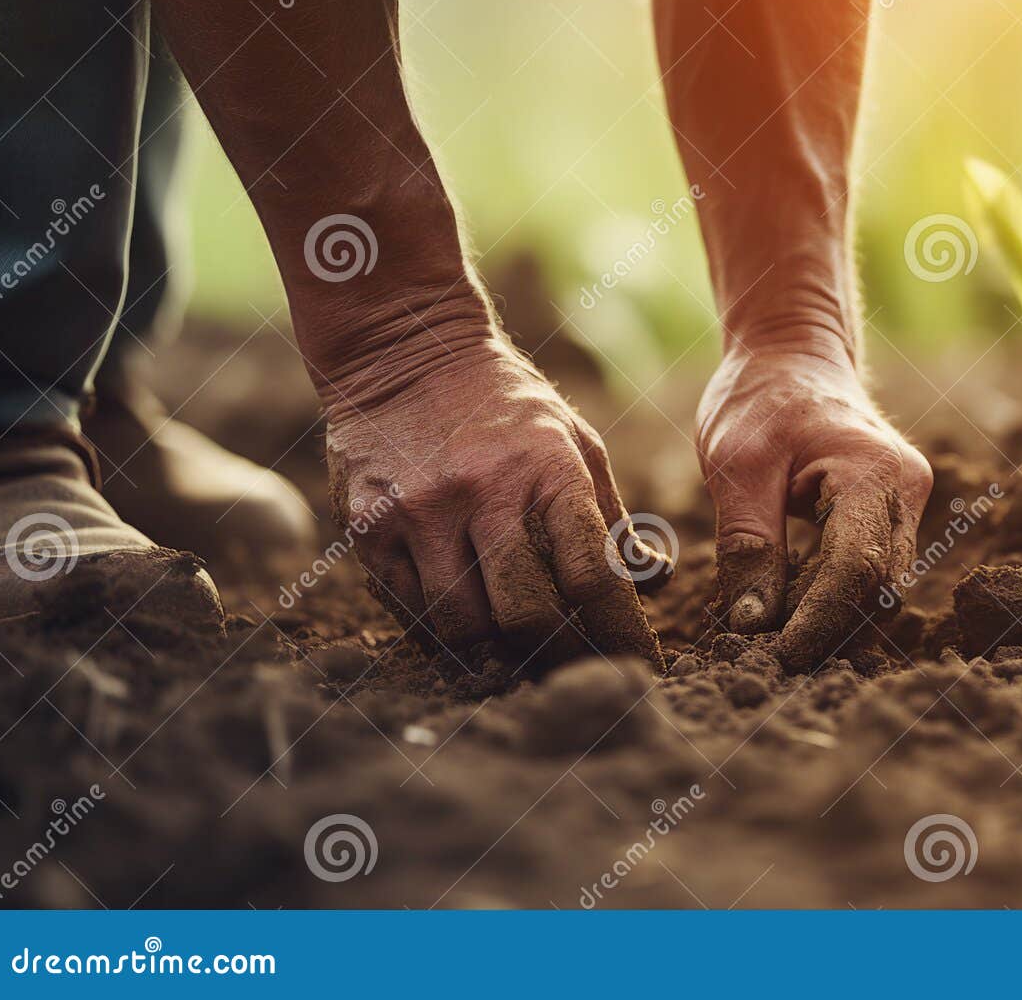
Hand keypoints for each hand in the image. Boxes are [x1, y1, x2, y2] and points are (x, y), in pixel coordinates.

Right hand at [322, 315, 667, 664]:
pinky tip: (466, 630)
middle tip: (575, 669)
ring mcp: (419, 512)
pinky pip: (409, 611)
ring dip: (495, 653)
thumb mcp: (575, 441)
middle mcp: (481, 491)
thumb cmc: (507, 405)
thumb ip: (613, 515)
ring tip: (517, 657)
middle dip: (560, 654)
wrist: (404, 351)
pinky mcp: (368, 529)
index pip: (592, 575)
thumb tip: (654, 580)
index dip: (619, 632)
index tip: (633, 662)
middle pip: (527, 613)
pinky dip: (443, 632)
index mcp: (549, 468)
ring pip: (462, 625)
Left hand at [697, 342, 931, 670]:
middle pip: (879, 588)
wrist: (791, 353)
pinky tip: (788, 611)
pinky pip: (870, 571)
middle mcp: (907, 491)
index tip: (780, 657)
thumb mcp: (737, 466)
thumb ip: (748, 545)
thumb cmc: (761, 399)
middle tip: (768, 660)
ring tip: (771, 637)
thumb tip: (752, 624)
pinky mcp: (892, 516)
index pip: (857, 568)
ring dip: (830, 618)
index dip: (821, 621)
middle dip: (828, 629)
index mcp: (875, 472)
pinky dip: (831, 598)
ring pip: (879, 588)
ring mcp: (907, 504)